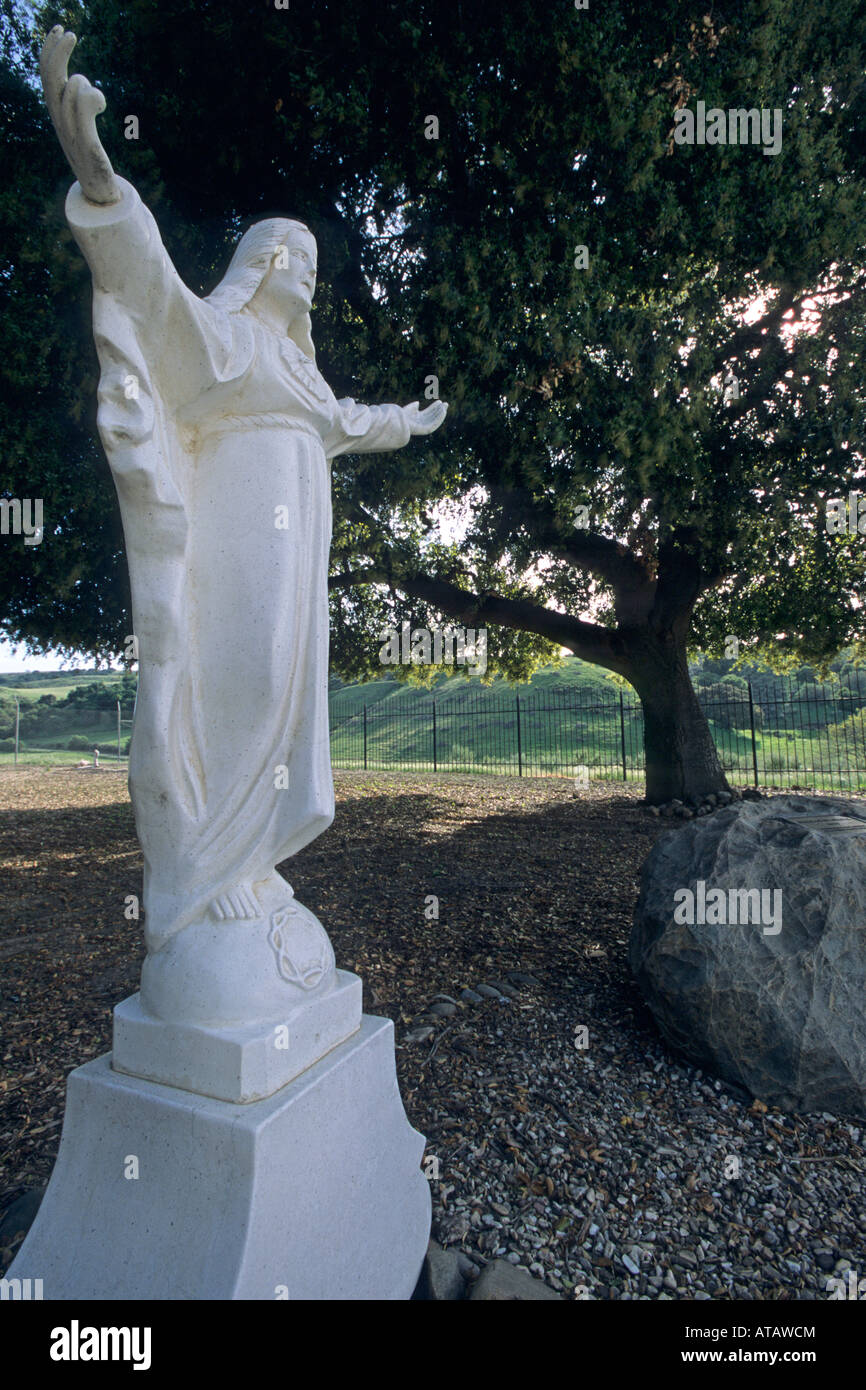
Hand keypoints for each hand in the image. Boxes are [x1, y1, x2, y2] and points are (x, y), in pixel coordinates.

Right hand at [40, 26, 120, 204]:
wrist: (99, 192)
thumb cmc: (93, 157)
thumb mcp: (81, 126)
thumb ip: (79, 104)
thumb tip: (81, 83)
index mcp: (57, 115)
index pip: (47, 76)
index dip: (50, 51)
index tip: (60, 30)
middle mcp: (59, 122)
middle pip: (52, 79)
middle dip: (58, 53)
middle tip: (71, 33)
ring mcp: (71, 133)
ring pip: (67, 93)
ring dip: (81, 83)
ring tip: (95, 93)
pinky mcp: (87, 145)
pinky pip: (83, 113)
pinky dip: (90, 98)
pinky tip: (101, 101)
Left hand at [403, 400, 447, 435]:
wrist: (399, 422)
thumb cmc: (402, 416)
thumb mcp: (409, 408)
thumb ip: (414, 406)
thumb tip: (418, 403)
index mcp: (418, 418)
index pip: (429, 412)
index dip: (434, 407)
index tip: (439, 401)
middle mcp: (422, 423)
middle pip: (433, 416)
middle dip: (439, 410)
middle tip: (445, 404)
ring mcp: (424, 427)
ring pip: (435, 420)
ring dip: (441, 414)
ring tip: (445, 407)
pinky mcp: (426, 430)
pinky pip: (435, 424)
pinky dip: (440, 418)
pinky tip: (443, 412)